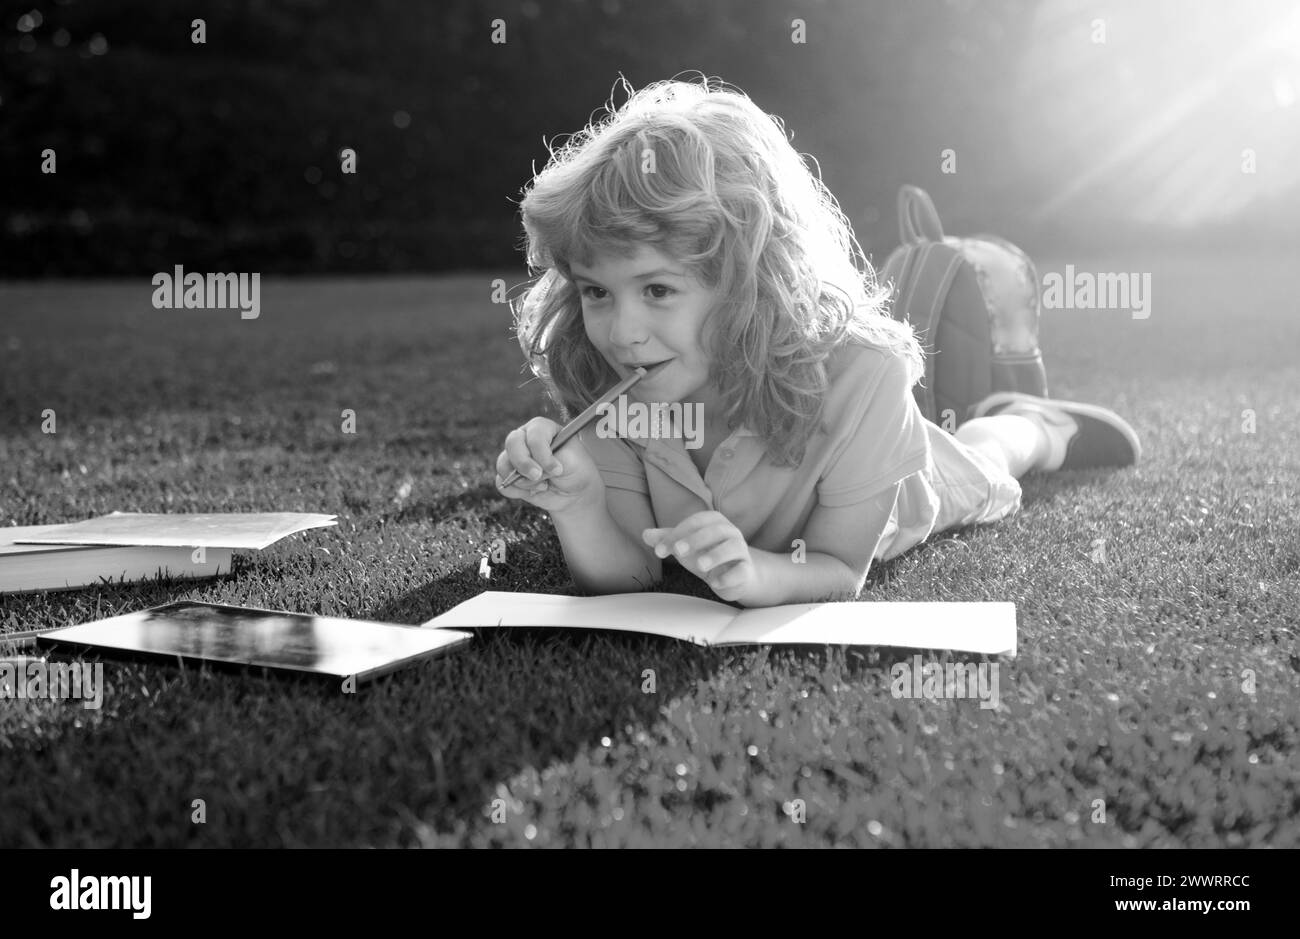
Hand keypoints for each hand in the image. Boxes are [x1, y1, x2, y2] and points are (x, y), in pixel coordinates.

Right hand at [495, 417, 603, 515]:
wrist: (574, 490)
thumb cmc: (575, 469)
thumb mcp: (571, 460)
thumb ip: (550, 461)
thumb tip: (530, 473)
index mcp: (541, 428)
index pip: (534, 435)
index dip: (542, 453)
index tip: (556, 470)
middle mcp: (524, 438)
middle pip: (512, 444)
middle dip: (524, 463)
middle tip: (537, 477)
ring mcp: (514, 456)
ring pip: (503, 464)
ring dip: (523, 481)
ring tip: (544, 486)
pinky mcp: (508, 475)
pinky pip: (500, 482)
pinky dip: (516, 491)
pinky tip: (534, 491)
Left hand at [642, 511, 758, 603]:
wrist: (734, 576)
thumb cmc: (707, 555)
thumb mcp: (685, 547)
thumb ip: (667, 539)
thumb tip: (645, 534)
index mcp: (715, 522)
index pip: (696, 522)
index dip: (678, 533)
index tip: (660, 550)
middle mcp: (731, 532)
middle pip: (716, 530)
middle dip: (696, 540)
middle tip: (678, 552)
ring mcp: (741, 551)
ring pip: (733, 547)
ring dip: (716, 555)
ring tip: (699, 566)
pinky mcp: (747, 570)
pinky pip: (742, 570)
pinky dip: (729, 576)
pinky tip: (715, 583)